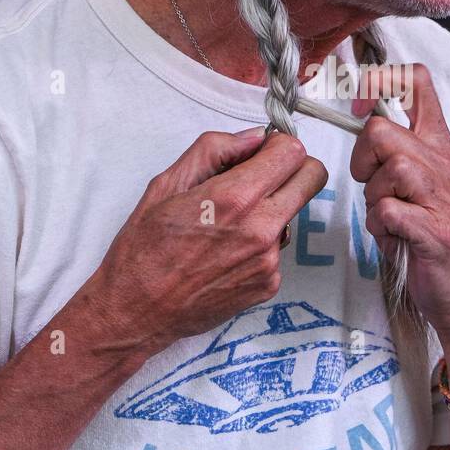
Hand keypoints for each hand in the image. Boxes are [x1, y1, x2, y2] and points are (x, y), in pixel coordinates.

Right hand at [88, 128, 327, 355]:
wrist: (137, 311)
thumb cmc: (144, 249)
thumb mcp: (167, 184)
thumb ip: (214, 150)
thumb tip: (253, 138)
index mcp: (234, 198)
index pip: (293, 153)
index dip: (278, 145)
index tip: (262, 151)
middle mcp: (261, 229)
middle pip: (313, 178)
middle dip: (292, 168)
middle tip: (260, 176)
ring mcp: (269, 260)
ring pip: (293, 214)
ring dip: (271, 209)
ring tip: (226, 225)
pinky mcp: (269, 284)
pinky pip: (279, 248)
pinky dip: (259, 244)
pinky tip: (225, 253)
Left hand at [350, 64, 449, 343]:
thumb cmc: (428, 236)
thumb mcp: (412, 183)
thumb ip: (392, 150)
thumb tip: (365, 118)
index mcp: (437, 147)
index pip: (417, 84)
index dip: (381, 80)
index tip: (362, 102)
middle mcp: (443, 166)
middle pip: (383, 132)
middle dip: (363, 160)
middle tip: (372, 185)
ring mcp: (443, 199)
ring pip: (390, 170)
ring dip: (374, 197)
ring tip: (387, 216)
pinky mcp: (436, 231)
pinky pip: (389, 211)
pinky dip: (381, 226)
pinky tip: (394, 236)